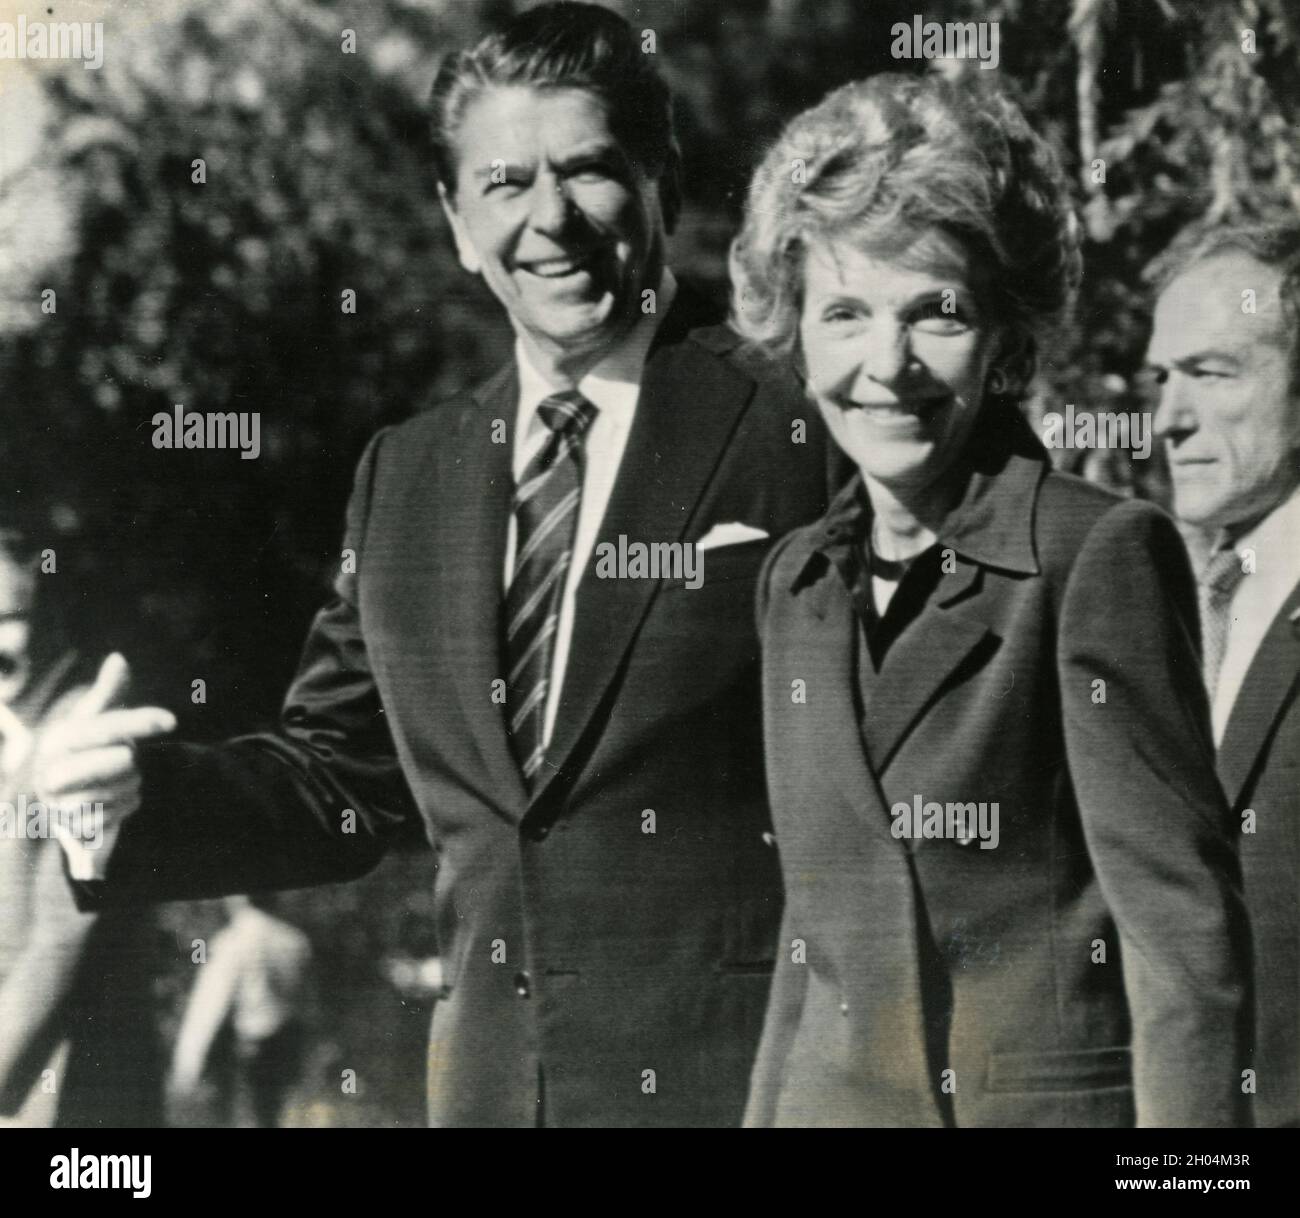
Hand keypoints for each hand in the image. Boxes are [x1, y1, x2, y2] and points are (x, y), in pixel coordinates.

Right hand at [22, 654, 175, 878]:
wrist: (62, 794)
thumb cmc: (85, 747)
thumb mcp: (94, 717)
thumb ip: (109, 691)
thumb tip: (119, 658)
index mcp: (58, 739)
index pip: (103, 727)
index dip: (138, 722)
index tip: (172, 720)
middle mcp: (52, 772)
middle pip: (119, 761)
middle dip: (131, 758)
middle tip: (127, 757)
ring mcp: (61, 804)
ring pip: (123, 788)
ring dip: (130, 782)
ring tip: (118, 776)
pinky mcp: (75, 828)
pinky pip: (121, 812)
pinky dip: (127, 802)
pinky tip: (116, 796)